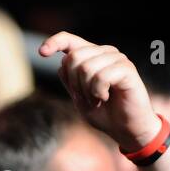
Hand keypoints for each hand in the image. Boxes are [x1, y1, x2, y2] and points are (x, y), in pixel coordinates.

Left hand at [38, 32, 160, 149]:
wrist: (127, 129)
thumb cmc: (105, 114)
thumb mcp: (80, 98)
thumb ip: (70, 81)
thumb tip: (61, 62)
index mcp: (92, 56)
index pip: (69, 40)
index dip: (54, 42)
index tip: (42, 53)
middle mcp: (105, 53)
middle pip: (74, 57)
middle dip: (74, 84)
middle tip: (87, 98)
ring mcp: (117, 59)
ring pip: (86, 68)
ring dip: (87, 91)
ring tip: (98, 99)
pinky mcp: (127, 69)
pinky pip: (101, 76)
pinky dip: (98, 92)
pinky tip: (106, 97)